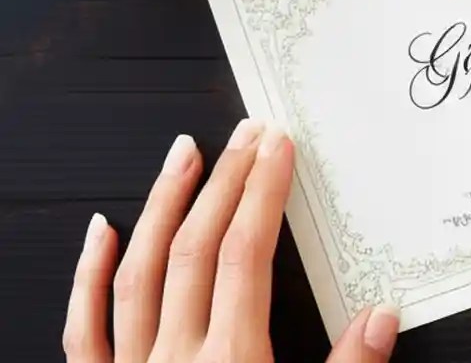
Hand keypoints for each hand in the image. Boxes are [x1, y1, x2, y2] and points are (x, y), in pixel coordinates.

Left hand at [62, 120, 399, 361]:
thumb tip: (383, 315)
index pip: (245, 255)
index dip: (263, 194)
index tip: (278, 148)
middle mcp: (174, 360)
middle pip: (195, 249)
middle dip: (226, 183)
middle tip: (248, 134)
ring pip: (137, 271)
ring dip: (162, 205)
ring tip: (185, 153)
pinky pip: (83, 326)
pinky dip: (88, 273)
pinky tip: (101, 228)